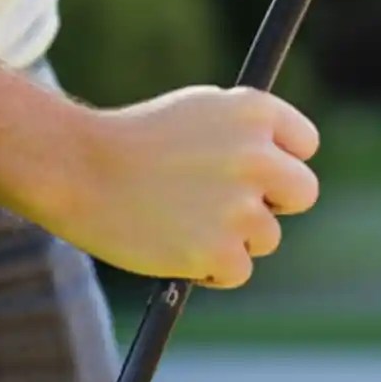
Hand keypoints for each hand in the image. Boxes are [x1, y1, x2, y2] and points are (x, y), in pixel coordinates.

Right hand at [41, 86, 319, 288]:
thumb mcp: (198, 111)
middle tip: (235, 206)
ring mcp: (240, 206)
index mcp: (254, 112)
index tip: (261, 172)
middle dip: (275, 203)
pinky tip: (177, 246)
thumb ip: (246, 131)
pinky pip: (238, 270)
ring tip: (184, 220)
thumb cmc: (134, 139)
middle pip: (303, 192)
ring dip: (234, 237)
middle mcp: (257, 156)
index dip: (283, 161)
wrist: (74, 167)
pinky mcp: (220, 250)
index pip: (305, 144)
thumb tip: (285, 156)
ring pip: (267, 236)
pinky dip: (212, 269)